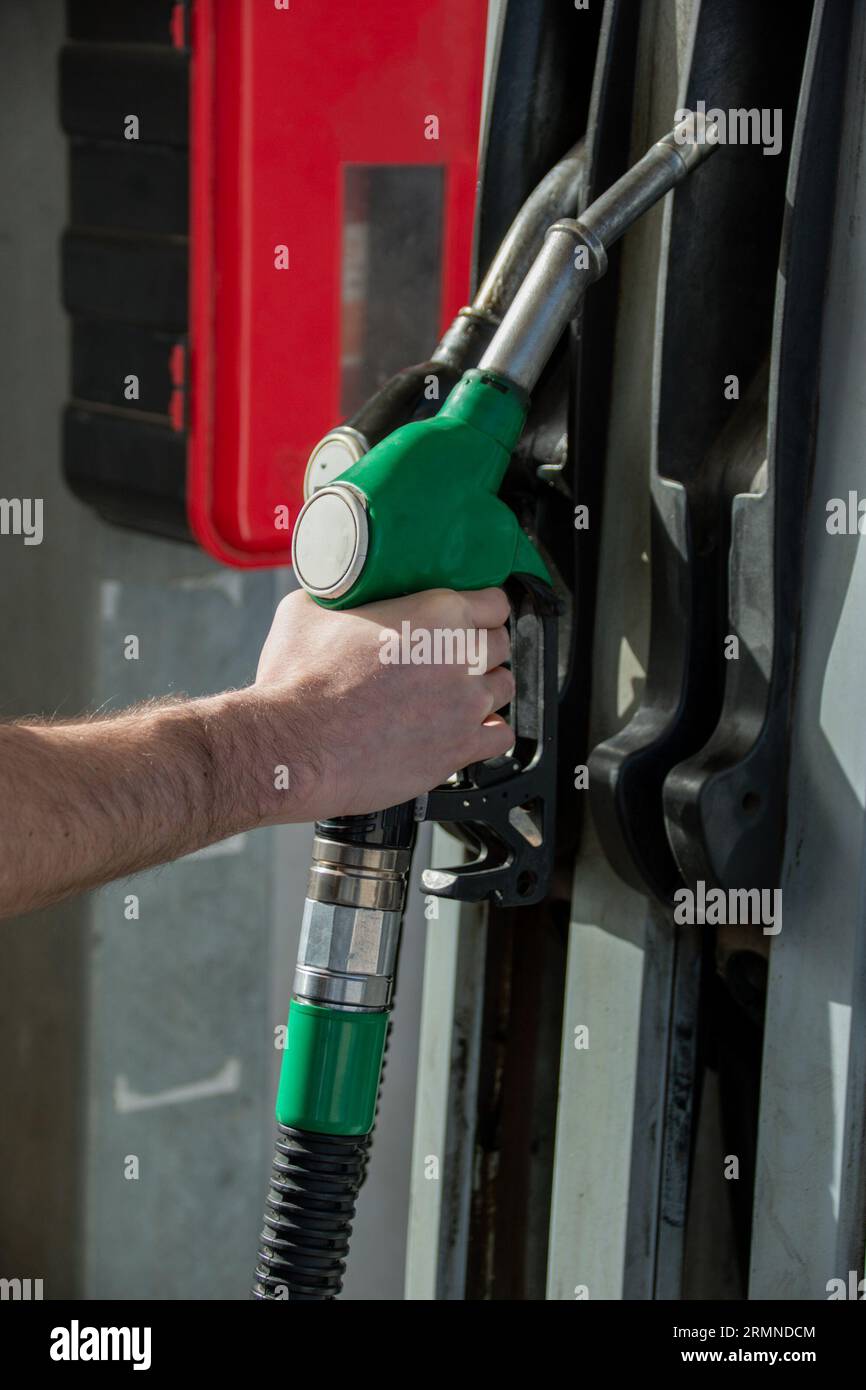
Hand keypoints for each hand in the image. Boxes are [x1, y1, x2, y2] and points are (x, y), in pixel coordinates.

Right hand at [251, 586, 514, 819]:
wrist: (291, 745)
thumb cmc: (297, 681)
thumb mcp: (311, 610)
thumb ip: (343, 597)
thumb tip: (342, 593)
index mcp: (435, 613)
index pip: (492, 601)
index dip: (482, 607)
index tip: (471, 614)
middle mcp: (458, 657)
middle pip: (500, 643)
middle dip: (481, 646)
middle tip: (454, 653)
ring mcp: (463, 706)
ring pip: (503, 687)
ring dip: (484, 686)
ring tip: (457, 692)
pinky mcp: (457, 750)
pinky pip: (500, 736)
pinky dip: (488, 730)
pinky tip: (467, 728)